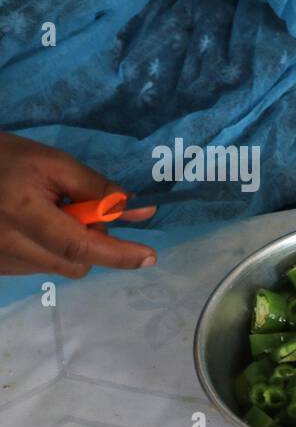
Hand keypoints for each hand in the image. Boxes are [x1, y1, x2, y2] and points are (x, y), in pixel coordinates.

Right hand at [0, 133, 156, 277]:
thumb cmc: (4, 158)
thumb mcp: (54, 163)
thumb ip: (98, 189)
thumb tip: (142, 212)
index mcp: (23, 214)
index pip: (79, 246)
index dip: (118, 254)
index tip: (149, 257)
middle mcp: (8, 245)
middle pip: (74, 265)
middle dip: (93, 244)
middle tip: (82, 211)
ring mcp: (0, 261)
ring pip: (58, 267)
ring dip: (69, 246)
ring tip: (48, 214)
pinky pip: (38, 267)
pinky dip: (48, 250)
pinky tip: (32, 226)